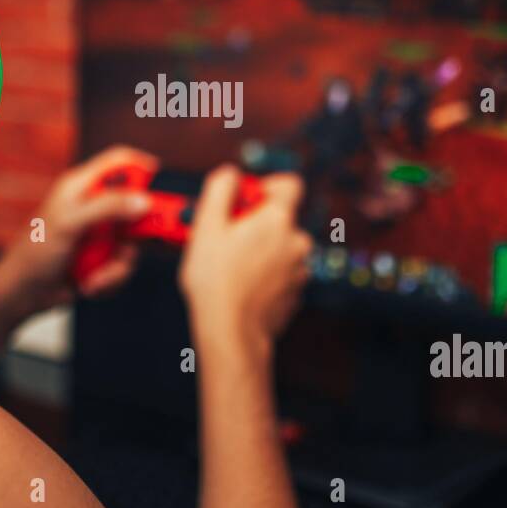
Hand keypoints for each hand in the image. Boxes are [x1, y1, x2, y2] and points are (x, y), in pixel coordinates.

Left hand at [0, 145, 156, 307]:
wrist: (23, 295)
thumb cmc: (34, 253)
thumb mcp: (70, 224)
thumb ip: (107, 207)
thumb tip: (143, 200)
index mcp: (81, 187)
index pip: (119, 162)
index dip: (143, 165)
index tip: (162, 183)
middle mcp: (95, 207)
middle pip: (137, 207)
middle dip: (137, 233)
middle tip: (135, 246)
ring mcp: (101, 234)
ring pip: (134, 244)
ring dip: (117, 267)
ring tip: (96, 277)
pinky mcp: (104, 259)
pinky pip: (124, 267)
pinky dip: (110, 280)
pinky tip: (89, 284)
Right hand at [178, 165, 311, 359]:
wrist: (231, 333)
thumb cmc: (216, 282)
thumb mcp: (207, 226)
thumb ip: (220, 189)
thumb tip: (231, 174)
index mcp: (279, 220)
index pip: (290, 184)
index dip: (266, 185)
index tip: (245, 199)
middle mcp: (297, 242)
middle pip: (280, 218)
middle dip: (255, 223)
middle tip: (226, 237)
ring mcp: (299, 271)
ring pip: (280, 248)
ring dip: (260, 250)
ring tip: (230, 266)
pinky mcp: (295, 294)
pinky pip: (280, 273)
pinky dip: (264, 274)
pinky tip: (241, 286)